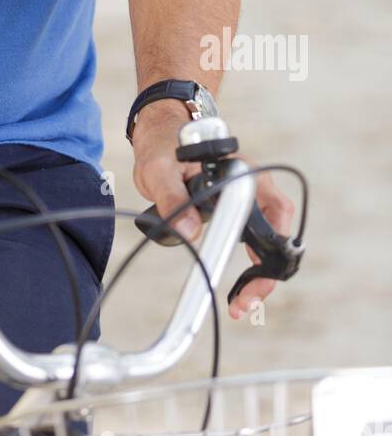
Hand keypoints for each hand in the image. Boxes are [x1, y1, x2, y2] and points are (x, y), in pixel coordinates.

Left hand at [131, 103, 295, 321]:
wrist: (162, 133)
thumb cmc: (163, 145)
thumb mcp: (158, 169)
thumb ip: (171, 196)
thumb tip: (189, 231)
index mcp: (241, 171)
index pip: (271, 214)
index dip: (266, 252)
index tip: (251, 283)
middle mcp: (253, 184)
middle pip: (277, 232)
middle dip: (267, 271)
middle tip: (245, 302)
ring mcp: (248, 196)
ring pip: (269, 239)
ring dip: (261, 272)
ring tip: (241, 303)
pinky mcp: (238, 208)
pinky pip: (254, 239)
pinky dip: (252, 265)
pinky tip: (239, 287)